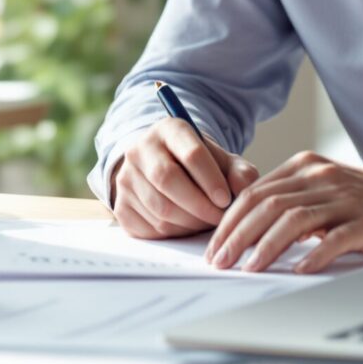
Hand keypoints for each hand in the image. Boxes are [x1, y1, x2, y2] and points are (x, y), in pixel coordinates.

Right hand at [110, 119, 259, 239]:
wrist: (167, 173)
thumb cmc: (202, 168)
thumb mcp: (225, 163)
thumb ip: (241, 173)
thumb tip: (241, 190)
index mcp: (169, 130)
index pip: (191, 153)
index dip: (211, 180)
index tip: (227, 199)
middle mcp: (140, 149)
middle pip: (168, 180)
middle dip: (199, 205)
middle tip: (219, 218)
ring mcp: (126, 178)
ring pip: (160, 208)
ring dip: (190, 222)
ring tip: (206, 221)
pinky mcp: (120, 206)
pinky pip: (149, 227)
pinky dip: (173, 233)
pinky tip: (186, 226)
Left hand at [206, 151, 362, 273]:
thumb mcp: (321, 190)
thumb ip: (287, 200)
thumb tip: (243, 228)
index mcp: (304, 168)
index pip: (254, 193)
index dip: (229, 220)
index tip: (213, 246)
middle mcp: (321, 178)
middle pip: (267, 205)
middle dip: (237, 235)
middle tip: (220, 261)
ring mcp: (345, 198)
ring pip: (294, 220)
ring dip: (265, 246)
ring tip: (248, 268)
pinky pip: (336, 237)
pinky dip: (315, 254)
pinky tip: (300, 270)